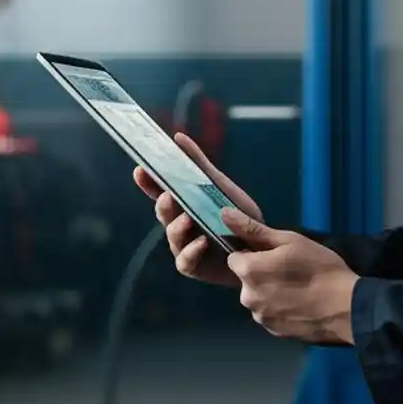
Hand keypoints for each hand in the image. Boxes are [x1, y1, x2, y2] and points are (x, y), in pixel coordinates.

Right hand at [132, 132, 263, 288]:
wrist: (261, 247)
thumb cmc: (237, 215)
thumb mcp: (220, 186)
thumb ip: (199, 164)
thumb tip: (178, 137)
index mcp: (183, 203)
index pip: (159, 191)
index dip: (148, 181)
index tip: (141, 169)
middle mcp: (180, 224)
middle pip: (163, 213)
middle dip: (163, 204)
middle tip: (169, 196)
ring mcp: (185, 246)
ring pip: (172, 236)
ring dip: (177, 227)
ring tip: (188, 219)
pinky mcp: (195, 266)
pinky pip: (185, 261)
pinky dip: (191, 251)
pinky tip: (202, 242)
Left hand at [222, 208, 359, 345]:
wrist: (346, 308)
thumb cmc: (319, 267)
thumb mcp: (290, 240)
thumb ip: (253, 229)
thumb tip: (224, 213)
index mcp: (249, 271)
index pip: (235, 257)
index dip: (254, 254)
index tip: (275, 255)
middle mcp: (247, 297)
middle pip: (246, 279)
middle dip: (261, 274)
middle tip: (290, 270)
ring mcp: (260, 318)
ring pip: (258, 298)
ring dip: (270, 292)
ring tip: (298, 289)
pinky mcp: (273, 332)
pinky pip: (269, 314)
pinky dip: (279, 309)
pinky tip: (300, 305)